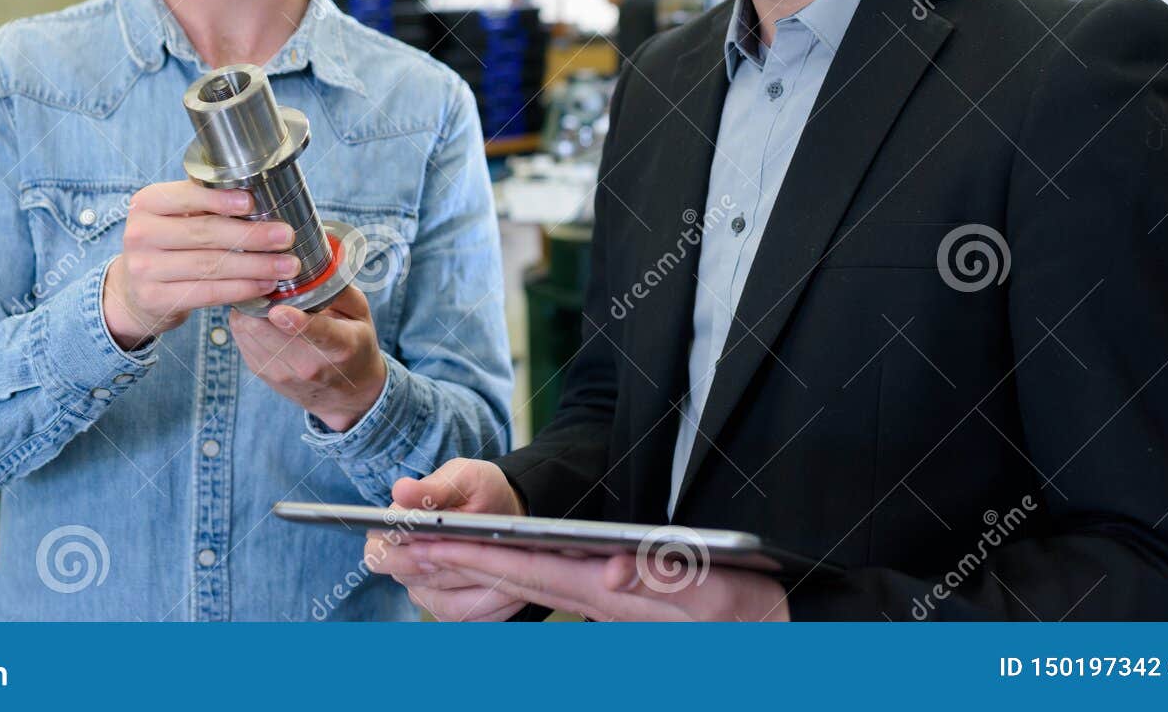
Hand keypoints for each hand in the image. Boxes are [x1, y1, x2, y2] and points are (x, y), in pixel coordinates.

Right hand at [102, 181, 301, 348]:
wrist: (134, 288)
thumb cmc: (169, 242)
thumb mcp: (176, 215)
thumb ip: (207, 202)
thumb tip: (263, 194)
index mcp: (147, 203)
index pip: (186, 196)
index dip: (220, 200)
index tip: (253, 202)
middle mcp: (140, 233)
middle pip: (205, 232)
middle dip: (252, 235)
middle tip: (286, 236)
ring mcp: (144, 268)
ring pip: (211, 265)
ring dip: (255, 265)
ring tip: (287, 265)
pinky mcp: (154, 298)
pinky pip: (207, 292)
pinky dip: (241, 289)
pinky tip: (265, 285)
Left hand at [229, 284, 386, 431]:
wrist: (345, 395)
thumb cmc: (355, 344)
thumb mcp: (360, 314)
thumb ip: (339, 289)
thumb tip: (314, 262)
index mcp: (342, 346)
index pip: (317, 334)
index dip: (295, 322)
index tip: (278, 310)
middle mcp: (309, 365)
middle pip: (267, 329)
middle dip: (258, 298)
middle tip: (261, 276)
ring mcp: (282, 373)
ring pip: (247, 330)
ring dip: (248, 306)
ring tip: (259, 292)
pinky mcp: (262, 373)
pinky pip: (240, 337)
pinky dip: (244, 319)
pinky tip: (256, 311)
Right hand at [365, 459, 527, 620]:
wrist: (506, 512)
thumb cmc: (478, 491)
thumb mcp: (462, 478)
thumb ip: (433, 489)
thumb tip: (400, 490)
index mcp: (394, 532)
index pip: (378, 555)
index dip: (402, 555)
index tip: (432, 544)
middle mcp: (404, 567)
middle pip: (413, 584)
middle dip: (449, 570)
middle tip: (478, 556)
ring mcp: (426, 592)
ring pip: (446, 604)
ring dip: (478, 586)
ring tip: (508, 568)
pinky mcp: (452, 610)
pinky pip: (470, 618)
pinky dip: (495, 604)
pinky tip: (515, 589)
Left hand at [406, 541, 790, 621]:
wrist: (773, 625)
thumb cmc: (746, 602)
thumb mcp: (713, 588)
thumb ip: (664, 576)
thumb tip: (612, 570)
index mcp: (607, 592)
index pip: (527, 570)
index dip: (475, 555)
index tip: (427, 542)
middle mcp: (593, 600)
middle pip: (510, 579)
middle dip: (451, 563)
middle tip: (393, 546)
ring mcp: (599, 604)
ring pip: (521, 584)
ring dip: (469, 569)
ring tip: (418, 551)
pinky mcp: (610, 601)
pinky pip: (544, 586)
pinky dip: (506, 572)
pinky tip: (485, 562)